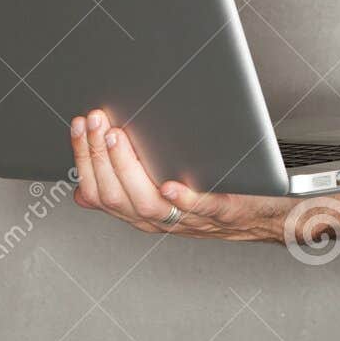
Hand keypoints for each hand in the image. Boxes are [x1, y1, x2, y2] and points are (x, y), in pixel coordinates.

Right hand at [68, 110, 292, 238]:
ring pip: (145, 203)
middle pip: (114, 195)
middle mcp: (158, 219)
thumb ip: (129, 178)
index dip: (83, 157)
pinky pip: (199, 209)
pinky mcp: (221, 213)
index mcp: (139, 211)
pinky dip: (182, 199)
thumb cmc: (211, 196)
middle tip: (95, 121)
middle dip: (98, 155)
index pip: (96, 191)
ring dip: (126, 168)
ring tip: (118, 137)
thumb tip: (91, 159)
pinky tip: (170, 185)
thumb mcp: (161, 187)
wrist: (260, 216)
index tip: (80, 125)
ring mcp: (188, 219)